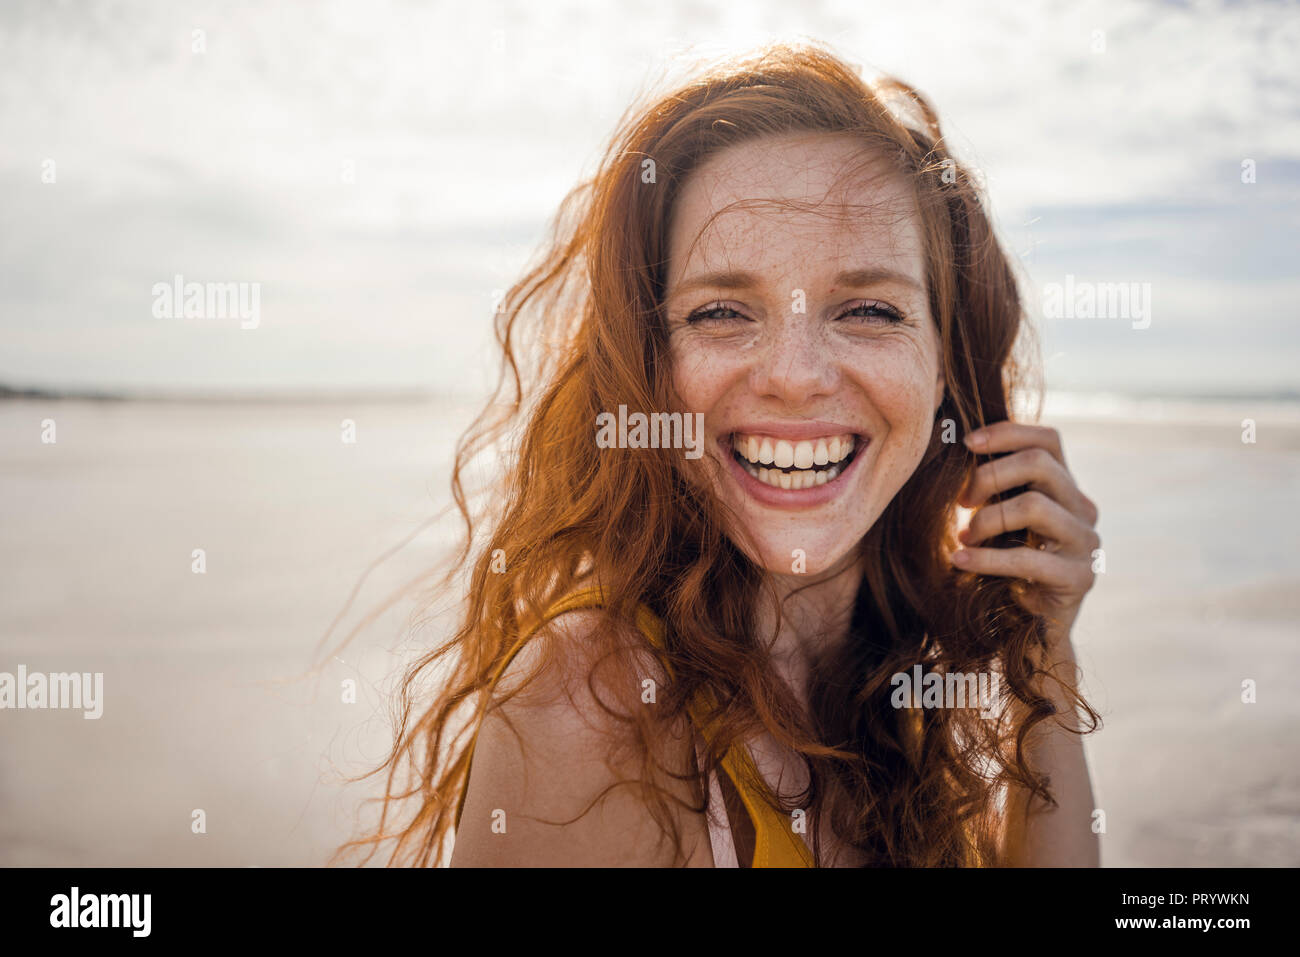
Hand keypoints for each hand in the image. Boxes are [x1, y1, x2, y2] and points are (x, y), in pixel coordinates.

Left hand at [953, 421, 1099, 646]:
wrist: (1028, 632)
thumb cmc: (1003, 569)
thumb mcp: (996, 522)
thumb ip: (991, 491)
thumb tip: (954, 454)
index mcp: (1065, 489)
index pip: (1049, 440)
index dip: (1008, 432)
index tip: (967, 443)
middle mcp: (1083, 508)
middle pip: (1040, 463)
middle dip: (989, 475)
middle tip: (959, 500)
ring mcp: (1086, 542)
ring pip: (1035, 505)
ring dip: (987, 519)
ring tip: (963, 538)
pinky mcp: (1079, 577)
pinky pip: (1029, 558)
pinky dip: (987, 558)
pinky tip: (960, 561)